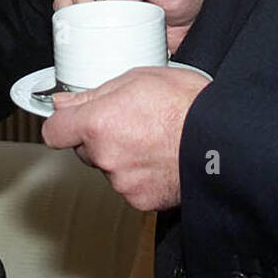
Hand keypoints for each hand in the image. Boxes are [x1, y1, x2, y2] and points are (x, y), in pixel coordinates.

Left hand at [41, 66, 209, 210]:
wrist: (223, 140)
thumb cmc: (187, 104)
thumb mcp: (137, 78)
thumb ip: (93, 93)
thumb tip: (63, 102)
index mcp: (98, 123)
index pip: (55, 132)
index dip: (63, 124)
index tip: (72, 120)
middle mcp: (105, 156)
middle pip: (85, 149)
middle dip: (100, 138)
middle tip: (131, 122)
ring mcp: (122, 181)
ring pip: (110, 168)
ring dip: (123, 156)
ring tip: (154, 138)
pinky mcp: (141, 200)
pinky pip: (131, 186)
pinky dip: (141, 175)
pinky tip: (160, 158)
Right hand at [54, 0, 205, 54]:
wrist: (195, 15)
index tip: (92, 12)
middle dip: (75, 14)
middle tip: (93, 30)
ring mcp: (100, 3)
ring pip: (71, 15)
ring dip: (78, 30)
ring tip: (97, 39)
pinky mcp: (103, 25)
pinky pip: (84, 33)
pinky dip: (86, 41)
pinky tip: (98, 47)